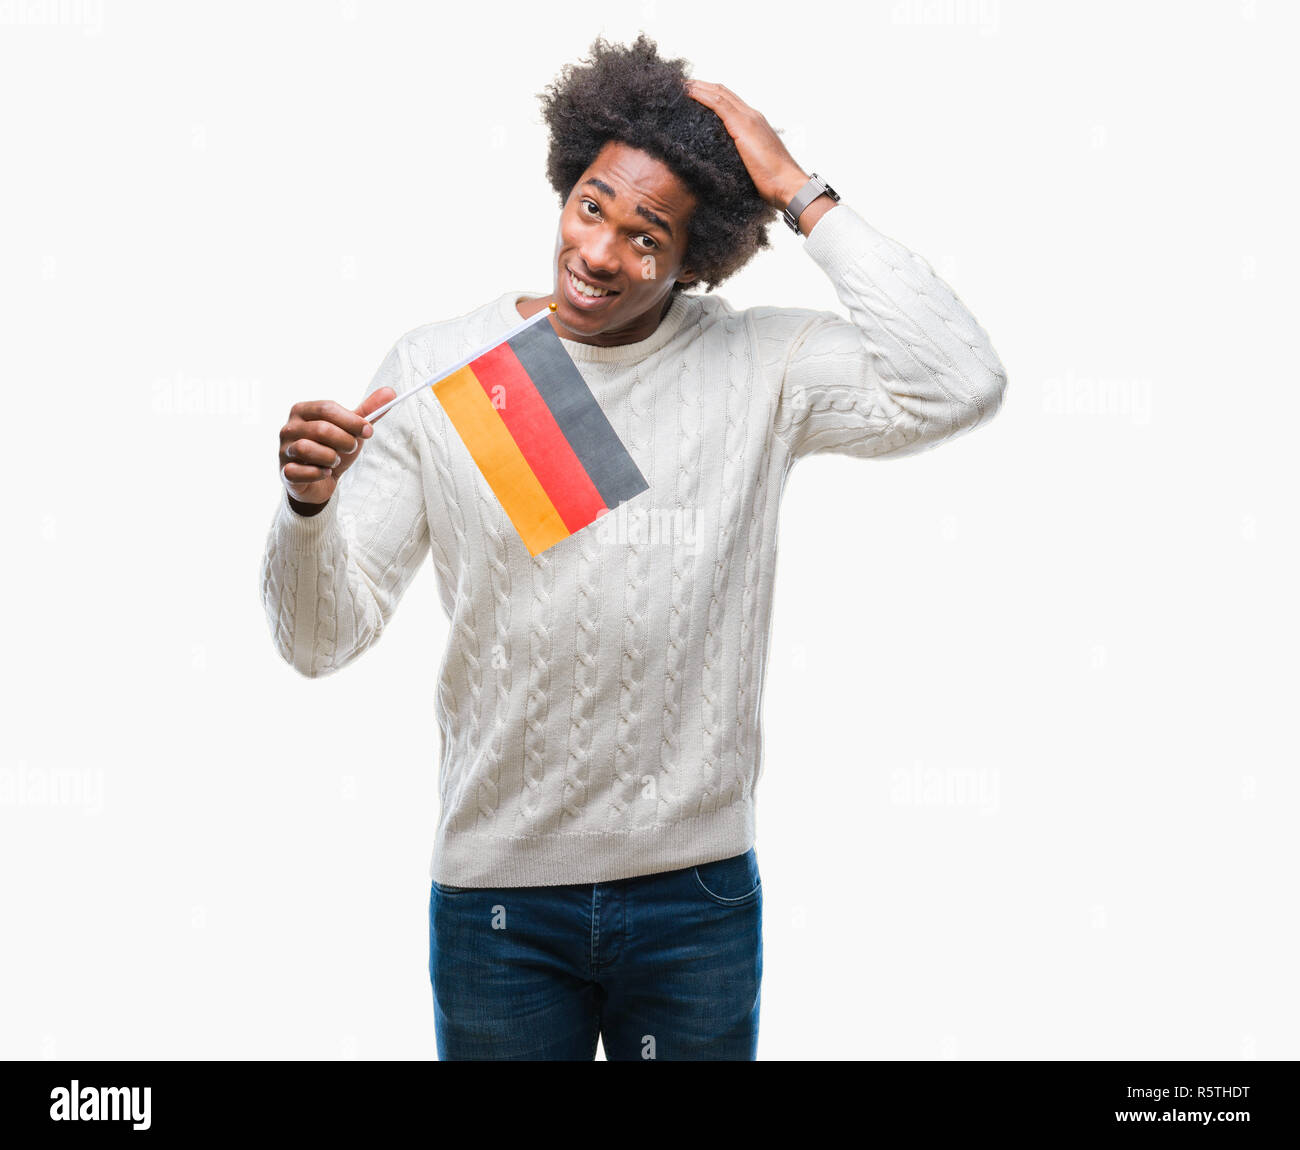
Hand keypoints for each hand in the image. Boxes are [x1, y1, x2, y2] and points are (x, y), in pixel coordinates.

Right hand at [278, 387, 393, 509]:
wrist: (321, 480)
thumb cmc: (333, 448)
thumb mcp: (351, 429)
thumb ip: (368, 411)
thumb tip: (391, 392)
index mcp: (303, 410)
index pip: (327, 408)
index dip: (351, 420)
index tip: (368, 431)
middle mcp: (289, 427)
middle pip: (320, 428)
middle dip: (345, 440)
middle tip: (352, 447)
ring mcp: (284, 450)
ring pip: (307, 448)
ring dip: (330, 457)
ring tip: (335, 460)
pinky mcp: (285, 472)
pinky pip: (299, 471)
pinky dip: (318, 473)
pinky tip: (325, 472)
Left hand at [685, 79, 807, 208]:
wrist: (787, 184)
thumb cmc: (773, 182)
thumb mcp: (752, 166)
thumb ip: (741, 159)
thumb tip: (728, 166)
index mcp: (755, 124)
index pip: (730, 102)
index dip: (712, 94)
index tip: (694, 92)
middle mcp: (752, 116)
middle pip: (724, 92)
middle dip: (703, 86)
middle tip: (683, 84)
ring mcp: (748, 118)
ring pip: (719, 93)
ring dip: (698, 86)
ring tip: (681, 84)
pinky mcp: (742, 125)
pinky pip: (718, 103)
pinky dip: (702, 95)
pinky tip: (688, 92)